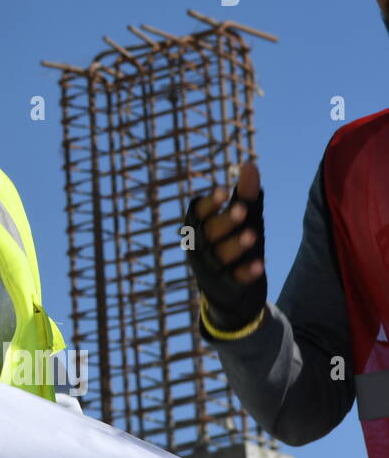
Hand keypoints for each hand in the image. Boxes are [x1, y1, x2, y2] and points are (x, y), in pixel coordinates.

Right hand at [185, 162, 266, 332]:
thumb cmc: (232, 244)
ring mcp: (209, 268)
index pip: (197, 212)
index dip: (211, 204)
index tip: (226, 192)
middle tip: (242, 209)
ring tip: (253, 234)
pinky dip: (245, 273)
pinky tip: (259, 265)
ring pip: (220, 254)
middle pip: (208, 231)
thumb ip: (245, 195)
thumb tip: (249, 164)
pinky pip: (233, 279)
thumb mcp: (240, 219)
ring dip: (235, 244)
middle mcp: (198, 246)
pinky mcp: (224, 287)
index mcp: (197, 226)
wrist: (228, 293)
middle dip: (225, 221)